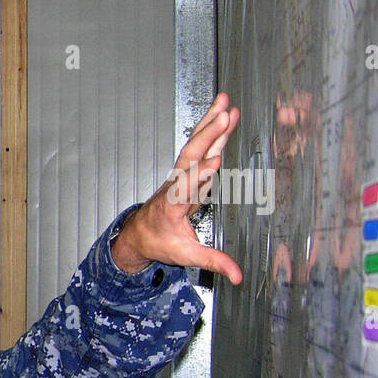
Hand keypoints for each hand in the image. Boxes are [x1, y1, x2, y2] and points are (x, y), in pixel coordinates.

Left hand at [110, 92, 243, 284]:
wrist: (140, 233)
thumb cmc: (160, 243)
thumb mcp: (185, 256)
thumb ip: (213, 261)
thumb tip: (238, 276)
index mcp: (172, 206)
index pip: (185, 189)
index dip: (200, 175)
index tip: (216, 162)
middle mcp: (175, 185)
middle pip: (190, 157)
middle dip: (207, 136)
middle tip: (224, 115)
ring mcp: (180, 175)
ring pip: (194, 145)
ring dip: (209, 123)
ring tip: (225, 100)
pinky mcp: (187, 170)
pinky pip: (200, 147)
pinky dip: (213, 130)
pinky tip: (226, 113)